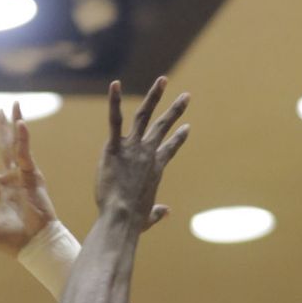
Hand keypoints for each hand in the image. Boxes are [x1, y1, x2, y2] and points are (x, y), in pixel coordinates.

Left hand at [0, 107, 56, 254]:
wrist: (35, 245)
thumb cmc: (13, 242)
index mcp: (1, 191)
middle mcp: (13, 180)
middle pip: (5, 149)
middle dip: (3, 130)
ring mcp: (24, 177)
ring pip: (17, 144)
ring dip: (16, 123)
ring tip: (14, 105)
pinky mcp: (34, 176)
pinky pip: (26, 153)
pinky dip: (23, 138)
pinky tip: (20, 122)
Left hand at [94, 77, 190, 231]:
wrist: (121, 219)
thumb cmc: (133, 222)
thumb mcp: (148, 218)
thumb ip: (157, 213)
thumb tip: (166, 212)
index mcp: (156, 169)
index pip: (170, 149)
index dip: (179, 139)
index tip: (187, 128)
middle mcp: (148, 154)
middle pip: (163, 127)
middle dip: (175, 110)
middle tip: (186, 96)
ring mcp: (133, 148)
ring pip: (145, 116)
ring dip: (154, 96)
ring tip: (163, 80)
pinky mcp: (114, 147)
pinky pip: (115, 120)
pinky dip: (114, 101)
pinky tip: (115, 84)